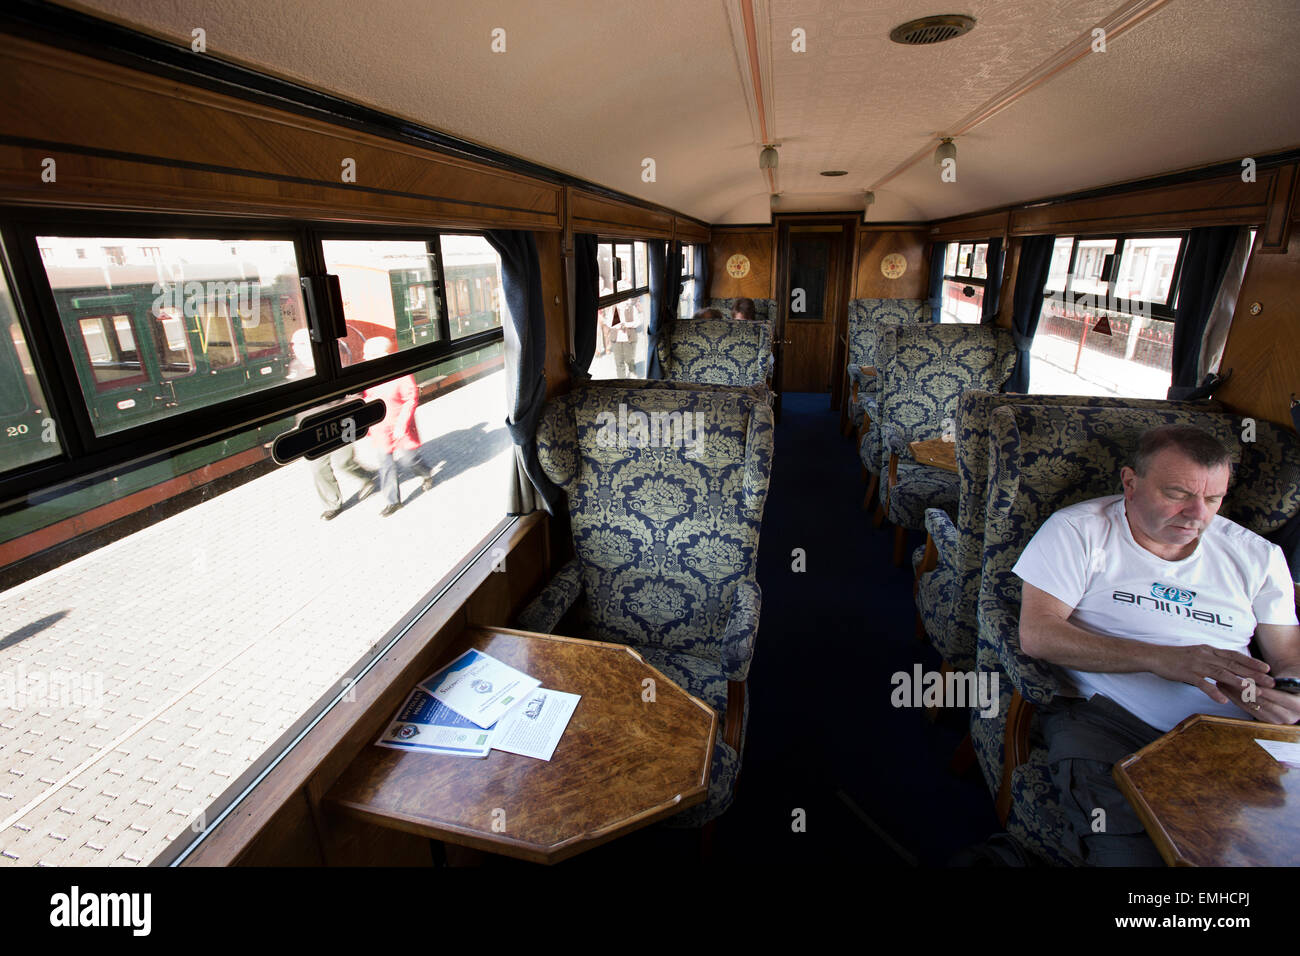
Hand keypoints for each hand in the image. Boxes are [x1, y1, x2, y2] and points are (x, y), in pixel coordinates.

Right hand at [1144, 643, 1272, 703]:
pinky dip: (1213, 691)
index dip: (1250, 661)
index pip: (1234, 655)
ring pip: (1220, 672)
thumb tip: (1227, 666)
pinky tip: (1223, 700)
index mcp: (1208, 650)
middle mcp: (1205, 655)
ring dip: (1237, 682)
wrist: (1154, 656)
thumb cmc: (1175, 657)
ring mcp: (1196, 664)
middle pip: (1232, 664)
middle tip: (1268, 681)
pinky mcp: (1186, 673)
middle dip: (1252, 673)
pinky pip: (1202, 683)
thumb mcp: (1197, 654)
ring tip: (1251, 690)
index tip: (1265, 668)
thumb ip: (1211, 659)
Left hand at [1214, 678, 1299, 723]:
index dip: (1265, 690)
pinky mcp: (1264, 720)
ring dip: (1236, 695)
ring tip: (1223, 683)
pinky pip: (1247, 710)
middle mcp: (1288, 717)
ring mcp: (1275, 720)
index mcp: (1298, 706)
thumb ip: (1283, 682)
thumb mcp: (1290, 681)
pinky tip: (1225, 689)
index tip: (1250, 683)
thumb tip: (1270, 680)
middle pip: (1263, 704)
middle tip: (1231, 681)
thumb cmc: (1291, 682)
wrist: (1292, 692)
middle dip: (1246, 692)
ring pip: (1252, 707)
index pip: (1280, 699)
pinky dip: (1235, 699)